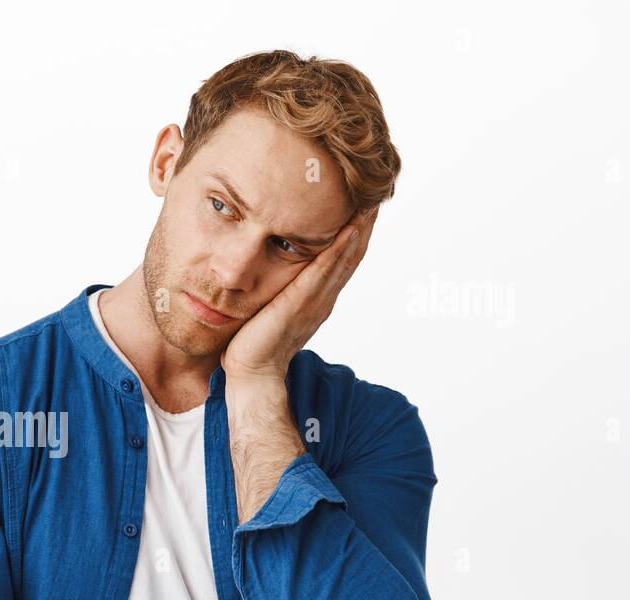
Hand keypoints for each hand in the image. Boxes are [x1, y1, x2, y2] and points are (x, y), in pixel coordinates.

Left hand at [221, 204, 378, 383]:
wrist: (253, 374)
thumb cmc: (254, 346)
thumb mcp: (269, 311)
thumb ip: (277, 294)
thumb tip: (264, 274)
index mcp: (316, 300)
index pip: (341, 262)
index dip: (353, 236)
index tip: (360, 209)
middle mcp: (322, 299)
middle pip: (351, 256)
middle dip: (363, 226)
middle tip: (376, 196)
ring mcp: (315, 301)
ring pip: (344, 259)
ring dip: (358, 230)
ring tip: (370, 203)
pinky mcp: (301, 303)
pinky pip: (324, 270)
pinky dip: (339, 248)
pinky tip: (349, 228)